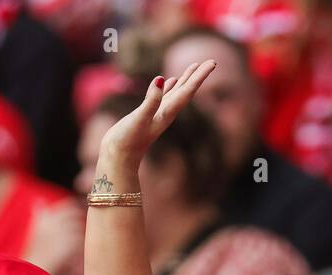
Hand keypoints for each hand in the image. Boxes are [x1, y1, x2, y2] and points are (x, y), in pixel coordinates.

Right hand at [96, 60, 216, 168]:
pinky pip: (163, 97)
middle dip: (198, 75)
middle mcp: (167, 113)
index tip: (213, 63)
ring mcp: (158, 113)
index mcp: (168, 113)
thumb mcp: (139, 118)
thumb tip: (162, 79)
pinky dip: (169, 87)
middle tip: (212, 61)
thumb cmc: (127, 140)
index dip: (200, 76)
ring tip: (195, 66)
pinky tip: (171, 81)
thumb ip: (151, 100)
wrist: (118, 157)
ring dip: (186, 79)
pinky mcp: (148, 114)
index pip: (188, 91)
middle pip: (186, 90)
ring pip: (176, 92)